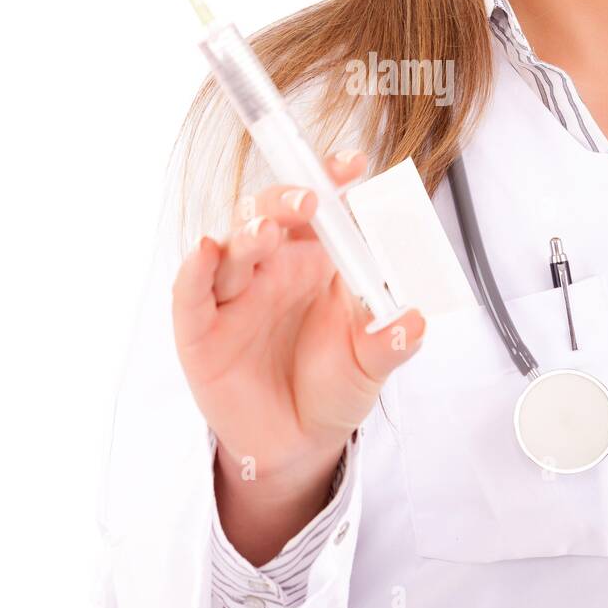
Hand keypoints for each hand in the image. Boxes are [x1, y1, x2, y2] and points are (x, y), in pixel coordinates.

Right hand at [171, 150, 425, 486]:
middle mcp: (272, 265)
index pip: (321, 207)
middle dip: (285, 200)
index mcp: (316, 259)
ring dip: (247, 233)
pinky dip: (195, 269)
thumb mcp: (368, 363)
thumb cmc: (332, 386)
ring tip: (266, 232)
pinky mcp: (200, 328)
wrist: (296, 443)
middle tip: (309, 202)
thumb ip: (390, 340)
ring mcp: (233, 293)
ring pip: (232, 247)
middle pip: (268, 213)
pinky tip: (205, 252)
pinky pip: (192, 292)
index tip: (353, 164)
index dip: (331, 179)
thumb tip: (415, 320)